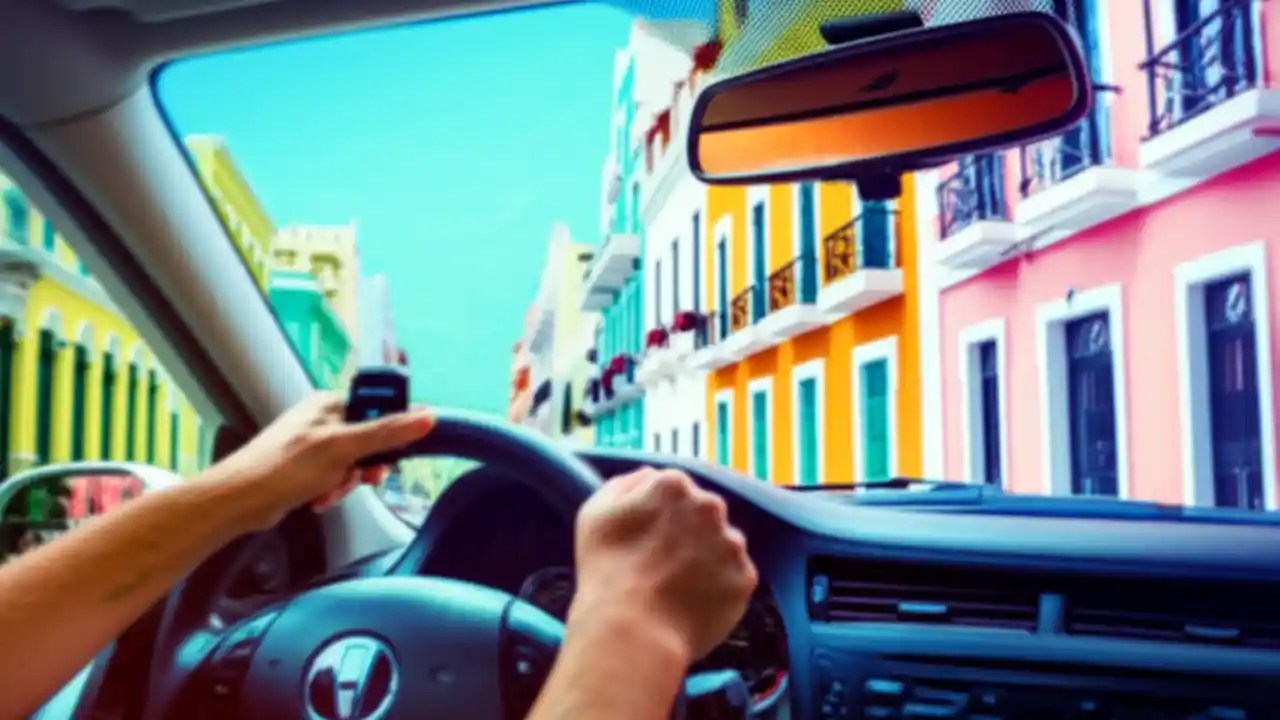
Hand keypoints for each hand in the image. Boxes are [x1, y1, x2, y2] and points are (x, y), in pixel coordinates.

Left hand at [216, 392, 435, 530]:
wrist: (239, 501)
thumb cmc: (284, 468)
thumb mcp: (343, 448)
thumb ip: (386, 432)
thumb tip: (427, 417)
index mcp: (329, 403)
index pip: (378, 408)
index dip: (390, 431)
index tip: (394, 452)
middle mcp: (322, 419)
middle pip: (368, 439)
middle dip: (365, 465)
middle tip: (362, 477)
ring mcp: (313, 444)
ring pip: (353, 462)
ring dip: (347, 482)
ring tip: (331, 491)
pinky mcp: (306, 468)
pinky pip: (335, 477)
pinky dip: (333, 490)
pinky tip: (320, 499)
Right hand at [568, 467, 757, 662]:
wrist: (632, 630)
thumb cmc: (606, 571)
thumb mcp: (595, 512)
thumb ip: (626, 484)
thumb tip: (650, 475)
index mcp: (673, 486)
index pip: (675, 490)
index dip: (660, 515)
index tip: (648, 539)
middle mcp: (709, 506)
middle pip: (704, 513)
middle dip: (689, 532)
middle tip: (664, 564)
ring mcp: (731, 542)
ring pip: (723, 544)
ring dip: (707, 558)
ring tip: (679, 587)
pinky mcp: (745, 578)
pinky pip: (734, 577)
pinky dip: (719, 587)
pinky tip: (694, 602)